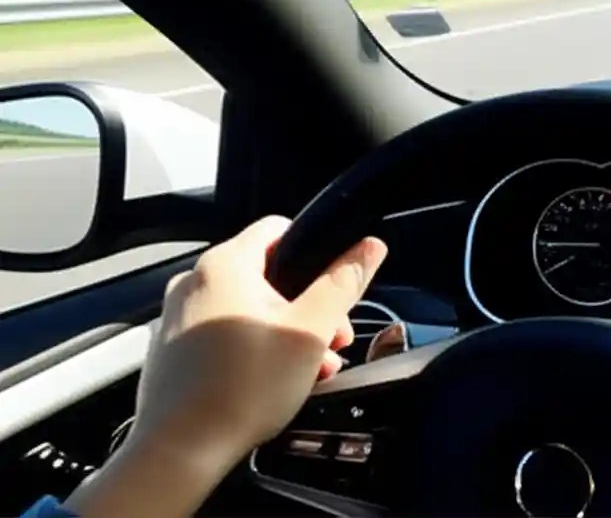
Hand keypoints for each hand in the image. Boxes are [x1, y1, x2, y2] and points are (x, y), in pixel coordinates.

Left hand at [66, 216, 387, 517]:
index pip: (280, 229)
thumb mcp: (310, 331)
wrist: (181, 451)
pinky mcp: (172, 350)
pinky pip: (222, 335)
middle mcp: (193, 282)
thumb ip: (343, 283)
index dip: (316, 253)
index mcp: (225, 264)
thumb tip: (368, 247)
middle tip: (330, 342)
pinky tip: (272, 381)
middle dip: (307, 307)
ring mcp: (177, 317)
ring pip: (247, 309)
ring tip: (307, 369)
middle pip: (268, 276)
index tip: (335, 288)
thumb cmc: (242, 391)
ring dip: (284, 332)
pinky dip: (251, 350)